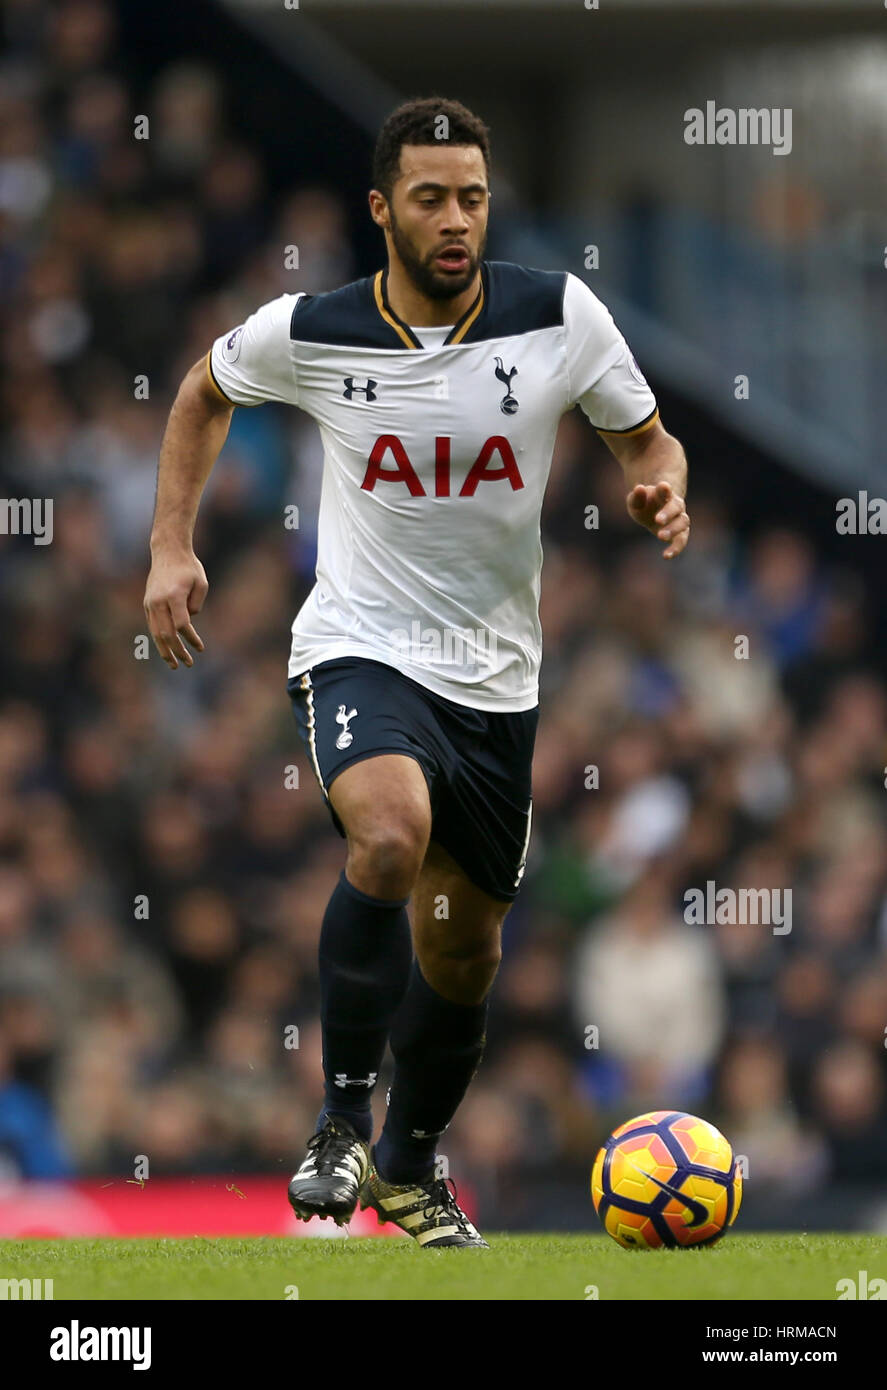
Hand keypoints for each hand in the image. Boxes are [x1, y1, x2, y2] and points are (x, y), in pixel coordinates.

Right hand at [144, 548, 207, 668]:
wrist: (168, 551)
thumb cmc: (189, 567)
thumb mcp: (201, 583)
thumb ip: (196, 604)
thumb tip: (189, 621)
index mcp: (174, 595)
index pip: (182, 625)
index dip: (191, 639)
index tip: (200, 648)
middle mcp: (159, 601)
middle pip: (167, 633)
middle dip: (177, 651)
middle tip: (187, 664)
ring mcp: (150, 603)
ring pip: (156, 633)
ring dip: (165, 651)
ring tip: (174, 665)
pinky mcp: (147, 603)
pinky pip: (153, 626)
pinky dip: (159, 640)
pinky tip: (167, 650)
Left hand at [626, 481, 688, 557]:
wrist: (652, 511)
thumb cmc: (644, 504)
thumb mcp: (635, 500)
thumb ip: (637, 496)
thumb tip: (639, 488)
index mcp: (663, 494)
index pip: (666, 489)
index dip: (665, 488)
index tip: (663, 486)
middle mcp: (675, 505)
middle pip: (677, 507)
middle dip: (668, 513)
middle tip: (657, 520)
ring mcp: (679, 518)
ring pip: (683, 522)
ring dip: (673, 529)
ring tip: (660, 536)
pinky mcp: (680, 533)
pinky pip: (681, 540)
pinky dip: (676, 548)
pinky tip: (666, 556)